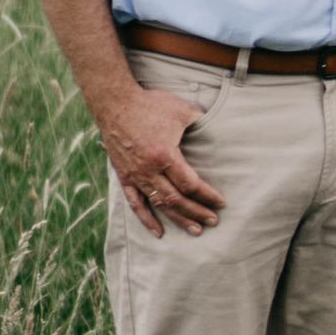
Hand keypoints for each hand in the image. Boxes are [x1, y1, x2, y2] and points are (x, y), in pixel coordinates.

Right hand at [102, 81, 224, 238]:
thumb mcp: (182, 110)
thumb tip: (217, 127)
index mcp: (165, 156)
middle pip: (177, 200)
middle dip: (197, 212)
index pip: (190, 185)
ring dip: (178, 219)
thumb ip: (201, 122)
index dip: (207, 196)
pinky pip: (135, 203)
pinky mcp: (124, 176)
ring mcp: (135, 175)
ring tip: (195, 230)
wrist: (115, 103)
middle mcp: (149, 170)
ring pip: (159, 204)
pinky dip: (147, 219)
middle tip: (213, 221)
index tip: (220, 203)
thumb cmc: (150, 105)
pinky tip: (158, 232)